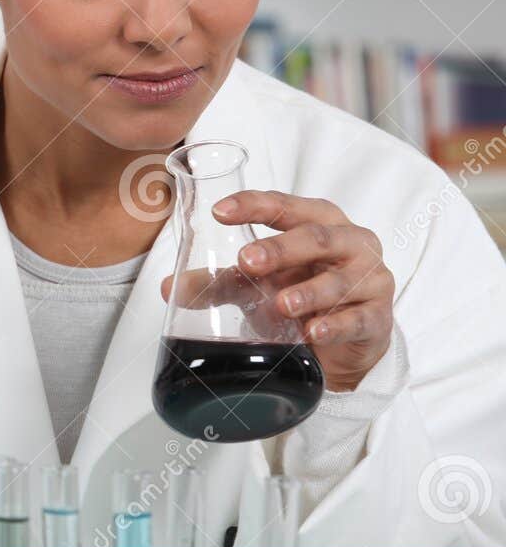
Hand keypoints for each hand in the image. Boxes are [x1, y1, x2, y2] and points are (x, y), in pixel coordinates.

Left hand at [160, 190, 394, 392]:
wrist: (343, 342)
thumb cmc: (301, 292)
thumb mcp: (259, 283)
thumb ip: (217, 281)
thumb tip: (167, 288)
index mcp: (318, 221)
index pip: (285, 205)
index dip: (253, 205)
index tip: (219, 211)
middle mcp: (350, 242)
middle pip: (315, 237)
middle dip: (280, 249)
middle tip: (246, 261)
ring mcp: (370, 279)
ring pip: (339, 279)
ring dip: (308, 291)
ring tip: (280, 304)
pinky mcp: (378, 318)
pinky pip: (359, 319)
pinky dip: (334, 324)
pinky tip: (313, 332)